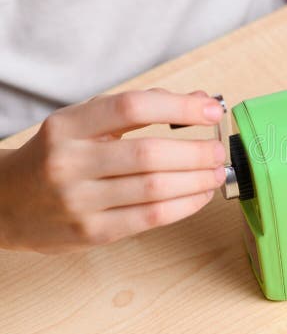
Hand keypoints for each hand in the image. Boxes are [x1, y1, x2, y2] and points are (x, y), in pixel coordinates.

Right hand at [0, 89, 226, 252]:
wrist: (5, 203)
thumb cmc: (58, 156)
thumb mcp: (83, 123)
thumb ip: (138, 108)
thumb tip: (200, 101)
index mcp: (68, 126)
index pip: (131, 108)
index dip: (179, 107)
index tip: (211, 111)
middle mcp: (70, 162)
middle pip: (149, 153)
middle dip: (196, 152)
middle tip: (219, 150)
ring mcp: (79, 200)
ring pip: (154, 188)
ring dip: (197, 180)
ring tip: (216, 172)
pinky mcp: (92, 232)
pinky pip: (150, 218)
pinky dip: (185, 205)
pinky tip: (200, 195)